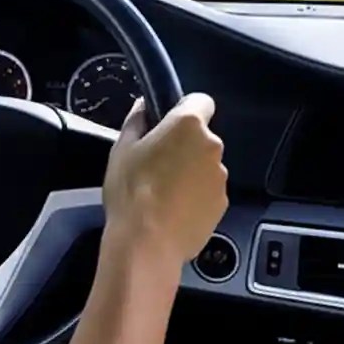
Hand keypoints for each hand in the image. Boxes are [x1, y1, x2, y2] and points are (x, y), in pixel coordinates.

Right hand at [101, 94, 227, 266]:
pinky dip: (196, 197)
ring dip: (191, 172)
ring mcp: (220, 178)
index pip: (201, 100)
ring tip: (164, 193)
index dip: (184, 109)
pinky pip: (208, 192)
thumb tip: (142, 106)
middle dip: (185, 146)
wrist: (147, 243)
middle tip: (158, 163)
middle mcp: (212, 147)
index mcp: (188, 125)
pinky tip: (174, 211)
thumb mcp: (121, 150)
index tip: (167, 125)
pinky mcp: (222, 205)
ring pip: (205, 166)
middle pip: (201, 138)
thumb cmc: (130, 190)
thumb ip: (136, 121)